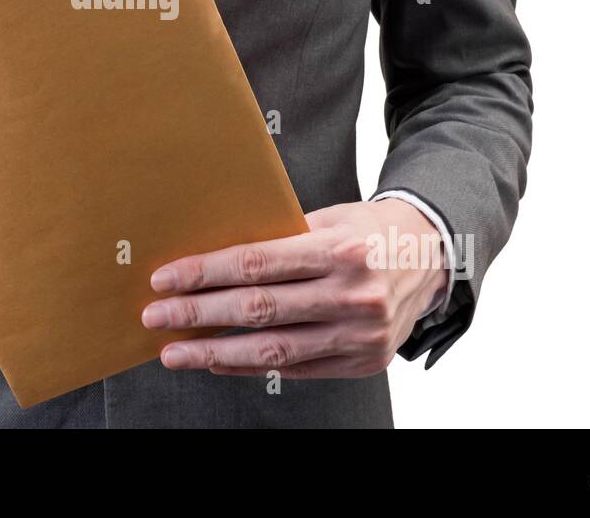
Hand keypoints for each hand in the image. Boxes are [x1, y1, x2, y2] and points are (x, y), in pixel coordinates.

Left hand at [141, 200, 448, 377]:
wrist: (432, 256)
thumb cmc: (368, 231)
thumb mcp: (329, 218)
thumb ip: (279, 237)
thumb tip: (212, 254)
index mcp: (340, 250)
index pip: (257, 264)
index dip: (206, 274)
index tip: (167, 278)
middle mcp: (353, 295)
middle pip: (258, 310)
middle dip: (199, 315)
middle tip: (157, 316)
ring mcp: (360, 335)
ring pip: (273, 351)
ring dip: (215, 353)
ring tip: (176, 352)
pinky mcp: (362, 361)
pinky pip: (296, 370)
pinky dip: (251, 367)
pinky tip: (219, 361)